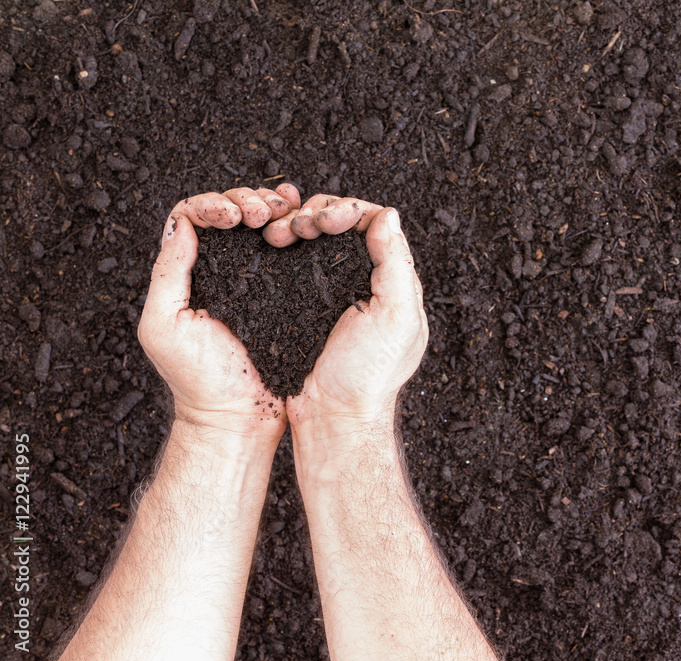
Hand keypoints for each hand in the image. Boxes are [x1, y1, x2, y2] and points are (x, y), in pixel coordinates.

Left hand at [138, 185, 300, 446]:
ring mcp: (260, 279)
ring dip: (274, 207)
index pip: (195, 216)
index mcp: (191, 272)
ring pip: (265, 223)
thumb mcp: (164, 326)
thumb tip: (184, 225)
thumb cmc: (199, 381)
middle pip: (233, 210)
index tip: (232, 217)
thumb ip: (167, 274)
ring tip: (283, 213)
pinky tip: (304, 218)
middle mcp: (224, 270)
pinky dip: (299, 225)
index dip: (214, 204)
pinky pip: (294, 247)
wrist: (241, 417)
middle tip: (260, 213)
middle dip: (248, 200)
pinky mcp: (290, 291)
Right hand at [284, 201, 427, 435]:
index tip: (325, 219)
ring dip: (295, 224)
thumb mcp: (397, 317)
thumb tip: (388, 213)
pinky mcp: (301, 301)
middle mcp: (363, 280)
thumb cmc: (368, 374)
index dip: (347, 211)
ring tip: (277, 234)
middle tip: (296, 226)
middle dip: (316, 213)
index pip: (373, 223)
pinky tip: (270, 243)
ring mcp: (331, 290)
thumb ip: (397, 264)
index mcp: (392, 281)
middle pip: (340, 223)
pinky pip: (293, 258)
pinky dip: (281, 242)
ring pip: (313, 236)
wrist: (332, 417)